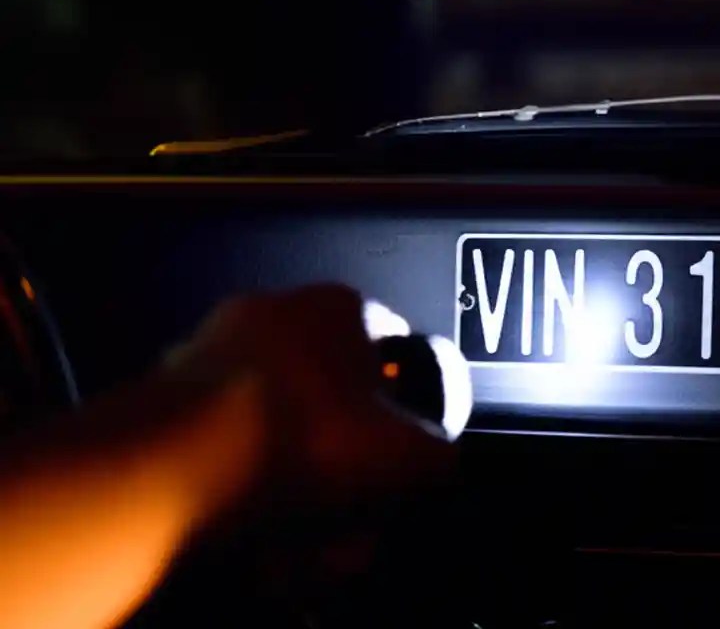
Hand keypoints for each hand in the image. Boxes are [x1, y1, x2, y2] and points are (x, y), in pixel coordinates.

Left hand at [157, 285, 454, 523]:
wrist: (182, 464)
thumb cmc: (313, 439)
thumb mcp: (413, 456)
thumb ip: (439, 452)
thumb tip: (437, 459)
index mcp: (341, 306)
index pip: (394, 347)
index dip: (404, 408)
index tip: (398, 456)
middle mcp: (273, 310)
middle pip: (328, 395)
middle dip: (341, 460)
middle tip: (349, 511)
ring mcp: (209, 350)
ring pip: (272, 426)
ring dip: (290, 478)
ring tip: (299, 534)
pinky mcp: (160, 396)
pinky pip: (221, 446)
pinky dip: (239, 482)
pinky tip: (250, 526)